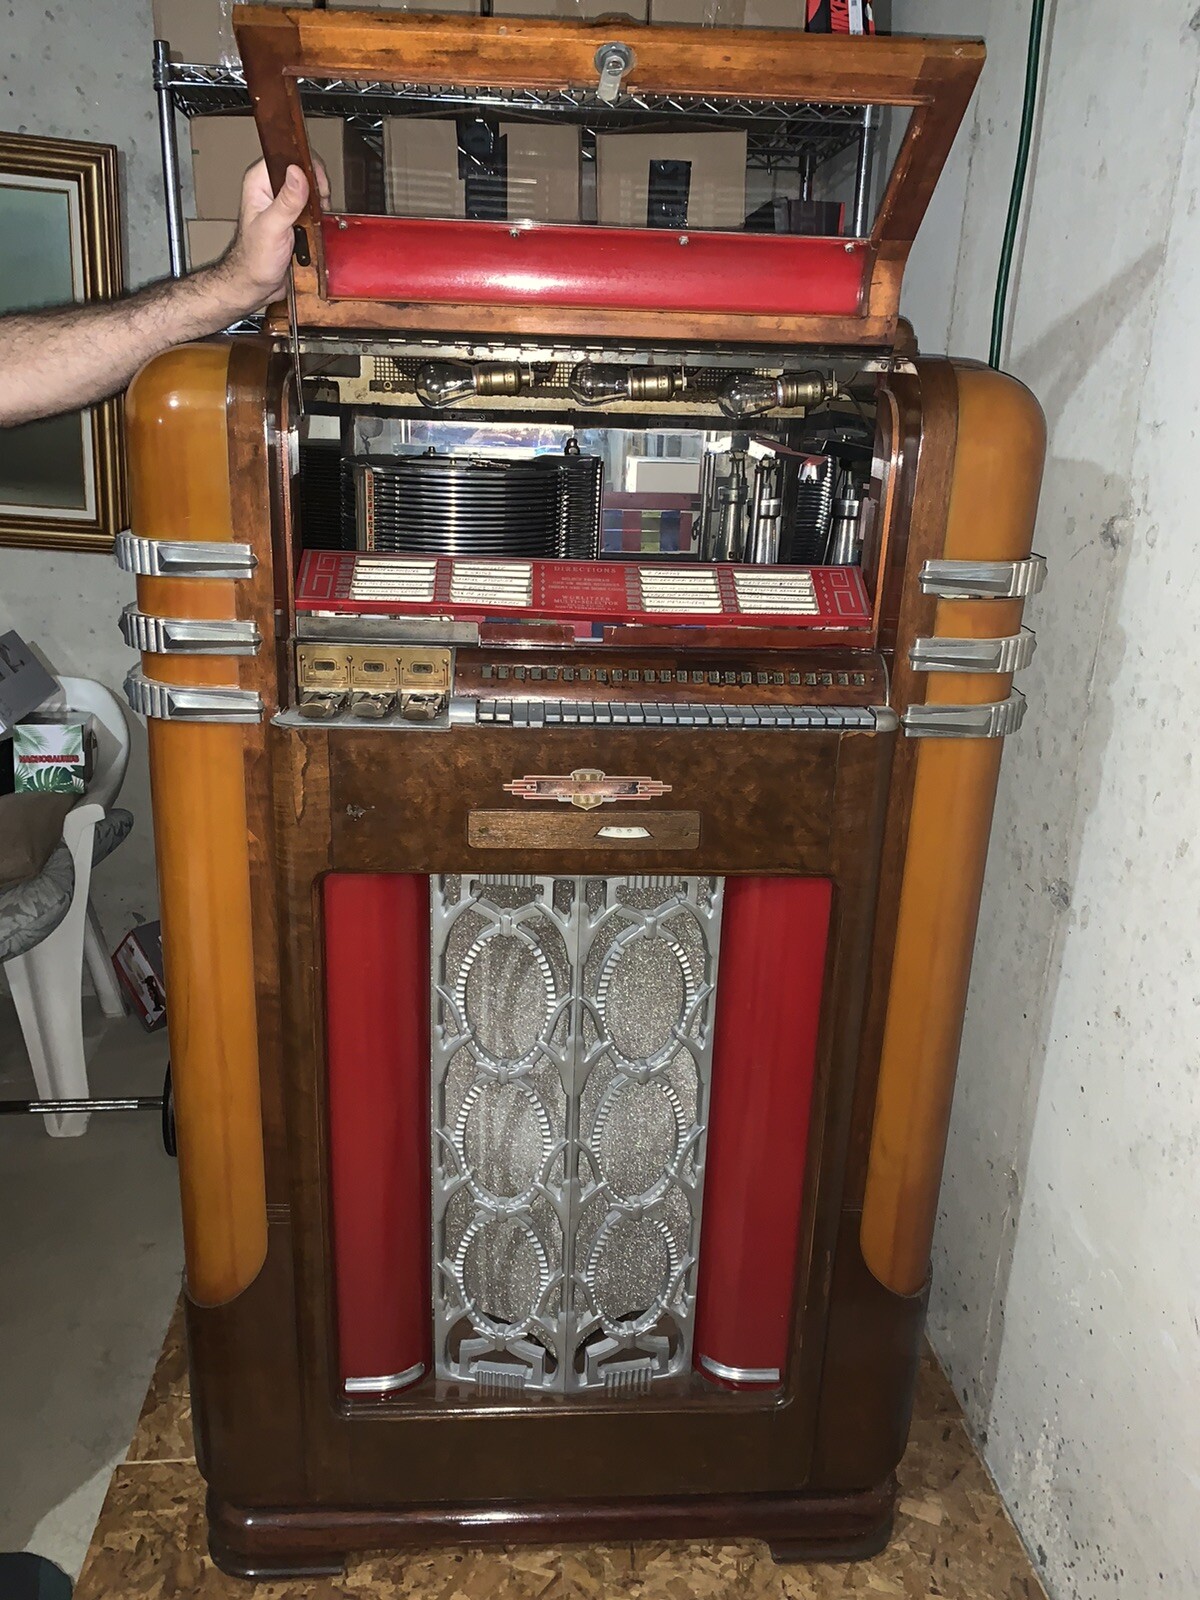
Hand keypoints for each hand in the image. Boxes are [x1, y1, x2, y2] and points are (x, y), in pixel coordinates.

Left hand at [213, 157, 330, 311]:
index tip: (318, 187)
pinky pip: (313, 210)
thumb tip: (297, 173)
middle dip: (318, 189)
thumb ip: (286, 201)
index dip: (308, 167)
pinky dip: (319, 219)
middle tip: (319, 206)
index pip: (289, 157)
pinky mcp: (293, 217)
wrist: (256, 284)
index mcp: (260, 182)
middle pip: (304, 172)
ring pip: (311, 192)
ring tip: (315, 221)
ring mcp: (283, 203)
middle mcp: (271, 189)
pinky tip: (315, 229)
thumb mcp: (272, 228)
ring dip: (319, 207)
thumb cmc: (253, 259)